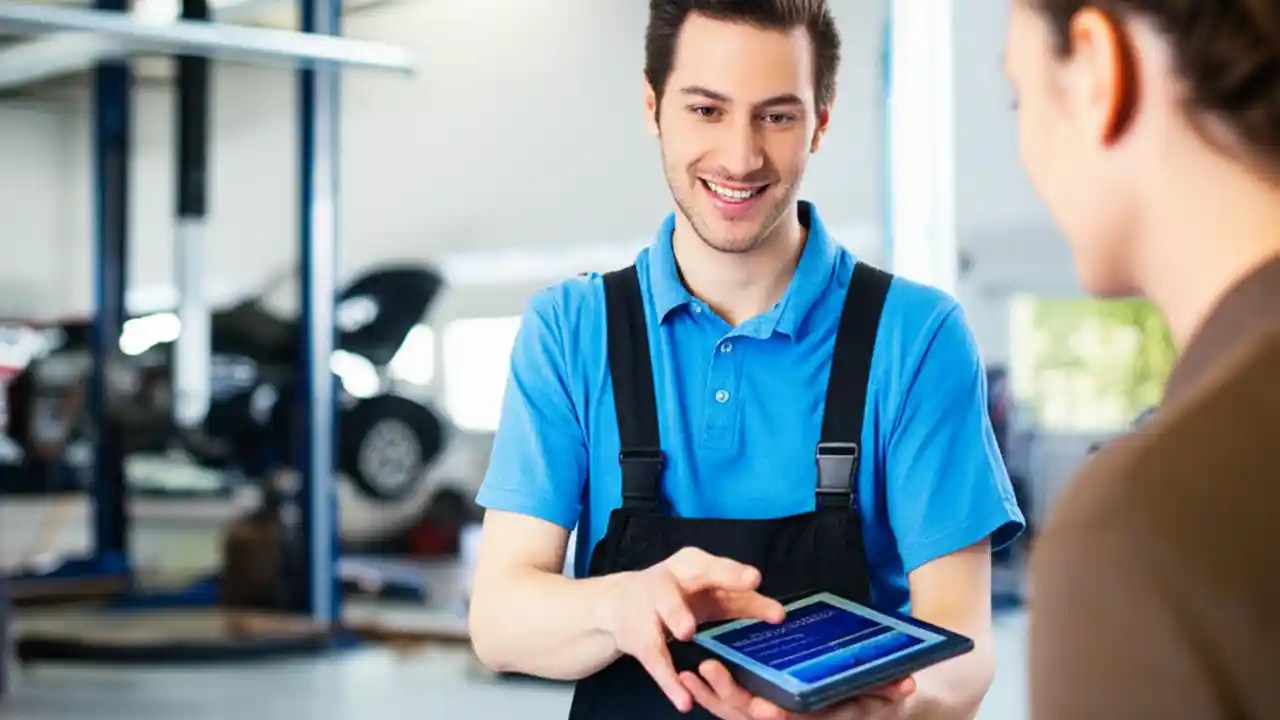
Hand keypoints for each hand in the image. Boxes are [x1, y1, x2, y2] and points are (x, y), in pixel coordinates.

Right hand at [596, 548, 786, 713]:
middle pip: (697, 575)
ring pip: (666, 609)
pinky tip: (684, 701)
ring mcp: (651, 606)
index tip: (756, 579)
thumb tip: (781, 615)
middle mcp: (672, 579)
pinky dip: (669, 682)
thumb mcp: (708, 593)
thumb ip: (742, 602)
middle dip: (719, 579)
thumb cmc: (679, 596)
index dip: (735, 573)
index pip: (718, 567)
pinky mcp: (639, 638)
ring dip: (677, 617)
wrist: (619, 603)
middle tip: (745, 584)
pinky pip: (655, 659)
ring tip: (688, 632)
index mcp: (693, 566)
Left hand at [678, 660, 915, 718]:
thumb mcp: (878, 695)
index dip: (777, 718)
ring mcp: (763, 715)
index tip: (763, 709)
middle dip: (727, 694)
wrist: (858, 700)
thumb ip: (885, 689)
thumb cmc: (865, 696)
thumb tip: (905, 683)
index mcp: (810, 719)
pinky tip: (687, 674)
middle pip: (749, 715)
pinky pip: (723, 704)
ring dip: (707, 693)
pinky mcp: (749, 706)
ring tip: (688, 669)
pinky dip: (704, 692)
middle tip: (708, 668)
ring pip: (730, 711)